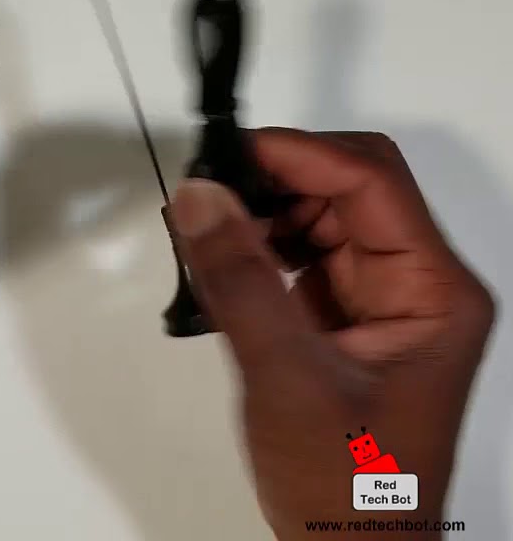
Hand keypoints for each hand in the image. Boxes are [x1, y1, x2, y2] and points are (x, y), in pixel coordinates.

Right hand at [167, 130, 494, 539]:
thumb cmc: (346, 485)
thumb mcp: (287, 377)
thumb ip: (241, 281)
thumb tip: (201, 198)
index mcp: (434, 293)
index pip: (372, 183)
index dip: (299, 154)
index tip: (229, 150)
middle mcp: (417, 287)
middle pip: (350, 190)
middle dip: (276, 181)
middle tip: (205, 192)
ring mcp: (382, 303)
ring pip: (322, 220)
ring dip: (263, 217)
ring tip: (206, 235)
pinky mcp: (347, 322)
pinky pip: (303, 260)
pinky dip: (260, 254)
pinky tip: (221, 269)